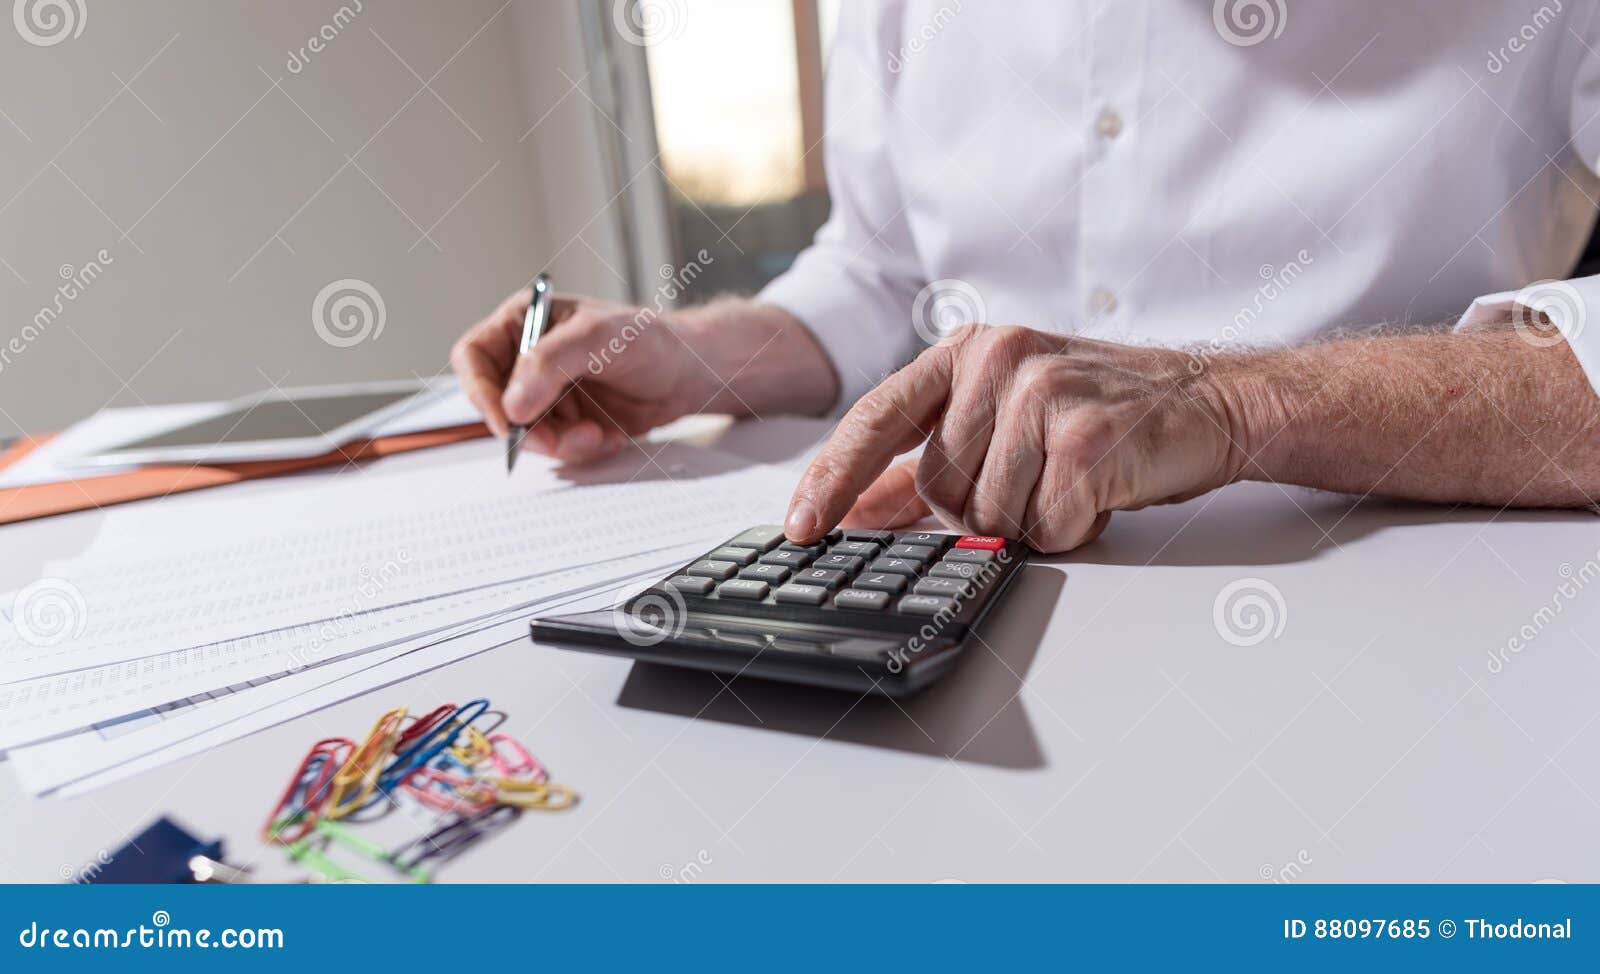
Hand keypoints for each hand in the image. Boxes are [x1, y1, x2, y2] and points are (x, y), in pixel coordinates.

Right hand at [452, 291, 842, 464]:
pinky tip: (608, 436)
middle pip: (497, 405)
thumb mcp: (599, 338)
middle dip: (530, 430)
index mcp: (524, 323)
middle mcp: (529, 359)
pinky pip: (555, 449)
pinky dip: (580, 450)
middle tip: (561, 440)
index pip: (474, 357)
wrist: (689, 374)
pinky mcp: (567, 422)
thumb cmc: (650, 340)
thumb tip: (512, 406)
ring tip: (598, 435)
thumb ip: (551, 364)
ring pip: (526, 434)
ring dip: (561, 444)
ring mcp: (547, 394)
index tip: (506, 421)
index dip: (481, 392)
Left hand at [786, 324, 1252, 552]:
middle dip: (984, 508)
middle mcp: (999, 359)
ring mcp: (1043, 393)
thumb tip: (854, 508)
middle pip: (940, 489)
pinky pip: (1046, 527)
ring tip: (1073, 479)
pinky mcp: (1087, 436)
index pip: (876, 418)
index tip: (802, 525)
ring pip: (990, 515)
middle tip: (1038, 477)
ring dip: (1033, 519)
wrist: (1207, 402)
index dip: (833, 477)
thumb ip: (922, 462)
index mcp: (968, 350)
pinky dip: (1072, 528)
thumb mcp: (1001, 418)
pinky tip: (1099, 492)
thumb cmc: (1100, 413)